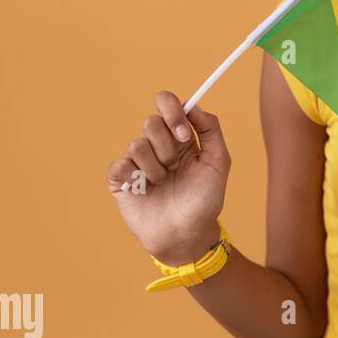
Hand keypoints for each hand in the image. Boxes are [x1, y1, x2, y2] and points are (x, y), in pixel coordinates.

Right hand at [107, 91, 230, 263]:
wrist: (187, 233)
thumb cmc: (205, 199)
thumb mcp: (218, 161)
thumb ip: (210, 128)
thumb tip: (193, 103)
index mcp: (180, 137)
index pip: (167, 104)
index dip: (172, 111)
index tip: (183, 133)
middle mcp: (157, 145)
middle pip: (150, 122)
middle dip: (167, 146)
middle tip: (175, 165)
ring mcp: (137, 161)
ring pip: (137, 144)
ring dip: (155, 167)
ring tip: (163, 183)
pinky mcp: (120, 179)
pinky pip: (119, 164)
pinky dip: (134, 177)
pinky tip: (145, 189)